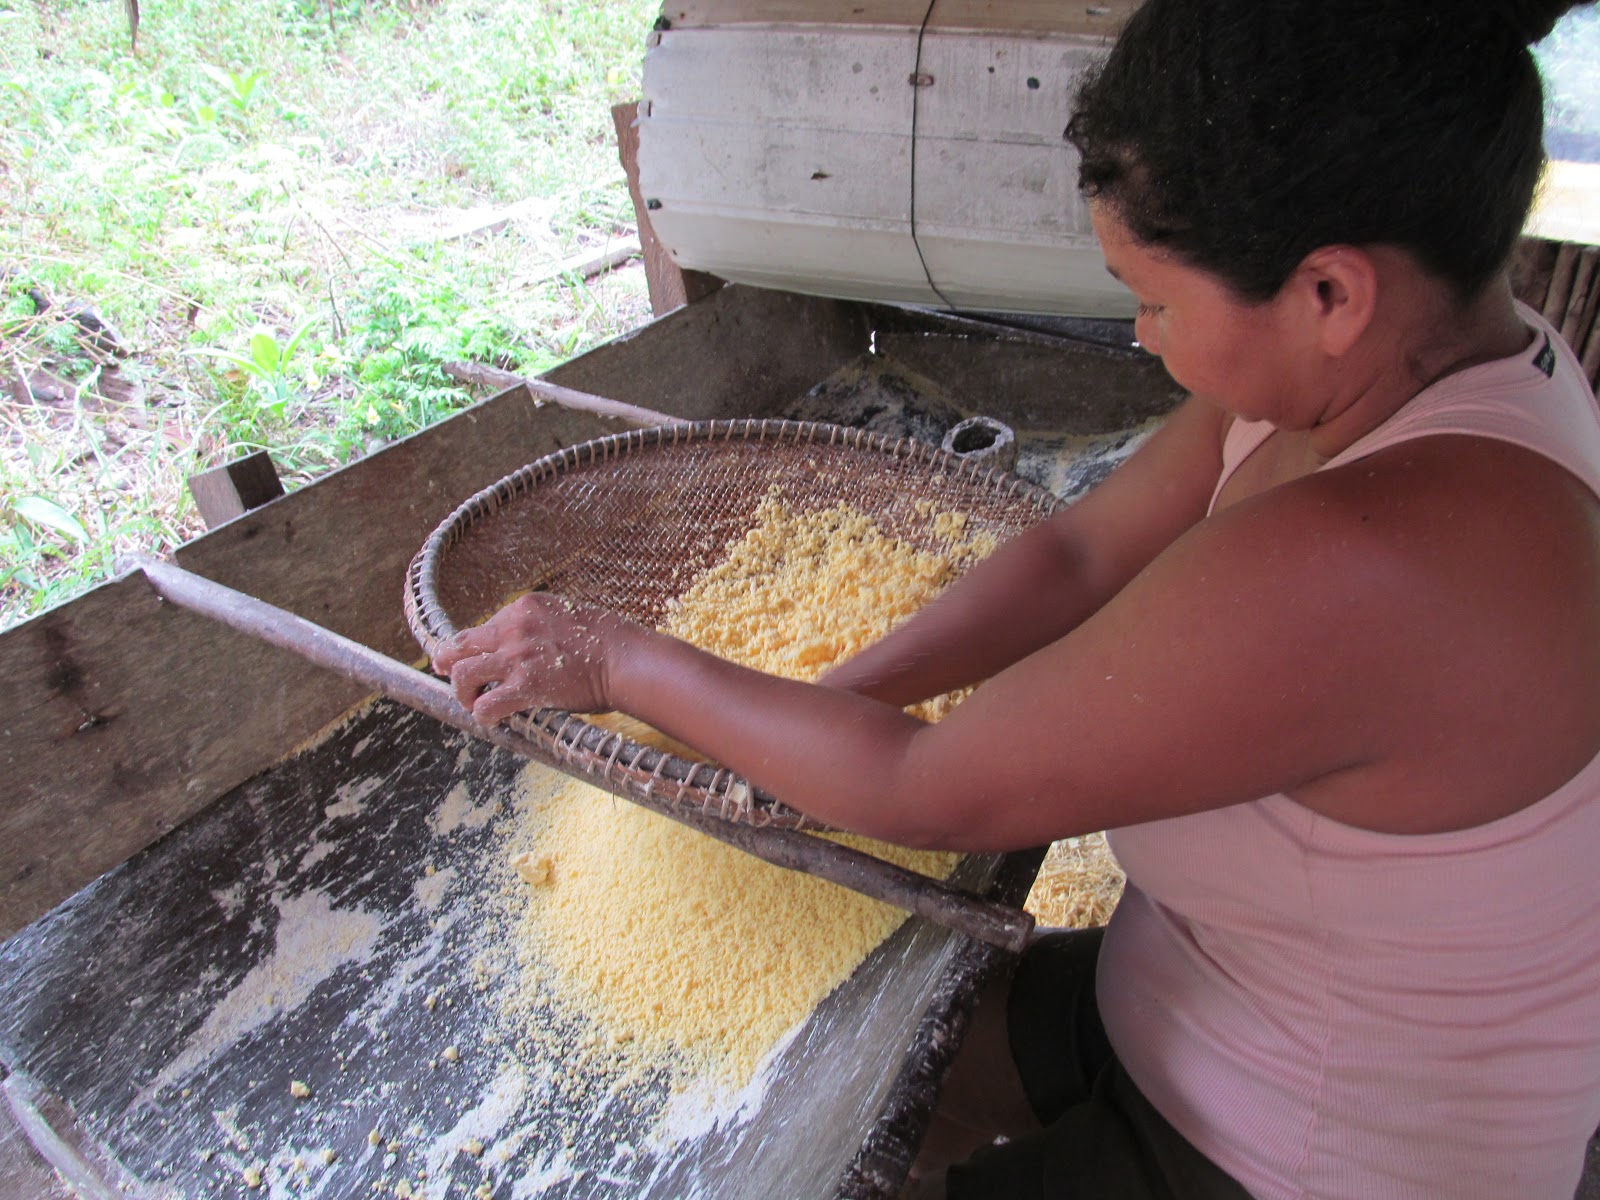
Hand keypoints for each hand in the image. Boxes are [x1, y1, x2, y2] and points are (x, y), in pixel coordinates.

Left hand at [430, 593, 628, 725]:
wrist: (625, 658)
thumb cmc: (608, 640)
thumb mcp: (568, 616)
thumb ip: (541, 626)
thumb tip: (529, 645)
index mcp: (525, 607)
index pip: (486, 625)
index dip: (478, 645)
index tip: (477, 657)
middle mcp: (513, 627)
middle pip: (460, 644)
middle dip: (447, 660)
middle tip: (444, 672)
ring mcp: (517, 657)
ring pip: (462, 674)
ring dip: (462, 692)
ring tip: (472, 702)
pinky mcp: (524, 687)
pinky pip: (486, 705)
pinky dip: (483, 716)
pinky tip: (491, 720)